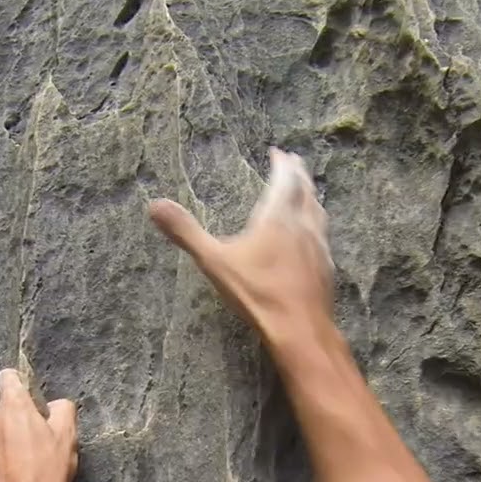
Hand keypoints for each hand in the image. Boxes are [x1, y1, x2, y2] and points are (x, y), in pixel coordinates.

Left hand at [0, 369, 77, 481]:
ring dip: (4, 438)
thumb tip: (55, 405)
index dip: (19, 382)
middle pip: (1, 407)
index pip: (7, 377)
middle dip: (16, 416)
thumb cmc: (48, 470)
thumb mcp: (68, 435)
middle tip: (37, 435)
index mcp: (13, 406)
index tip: (30, 397)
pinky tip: (13, 473)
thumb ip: (63, 409)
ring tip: (24, 457)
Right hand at [148, 147, 332, 347]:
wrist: (301, 329)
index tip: (278, 153)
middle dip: (299, 175)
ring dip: (311, 197)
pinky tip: (313, 237)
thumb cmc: (257, 293)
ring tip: (306, 193)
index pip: (284, 180)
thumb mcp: (214, 261)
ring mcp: (319, 247)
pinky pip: (322, 236)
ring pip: (318, 212)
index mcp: (278, 217)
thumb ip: (185, 232)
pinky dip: (316, 225)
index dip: (282, 164)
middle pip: (305, 191)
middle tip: (295, 164)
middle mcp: (303, 225)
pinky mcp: (326, 268)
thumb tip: (154, 205)